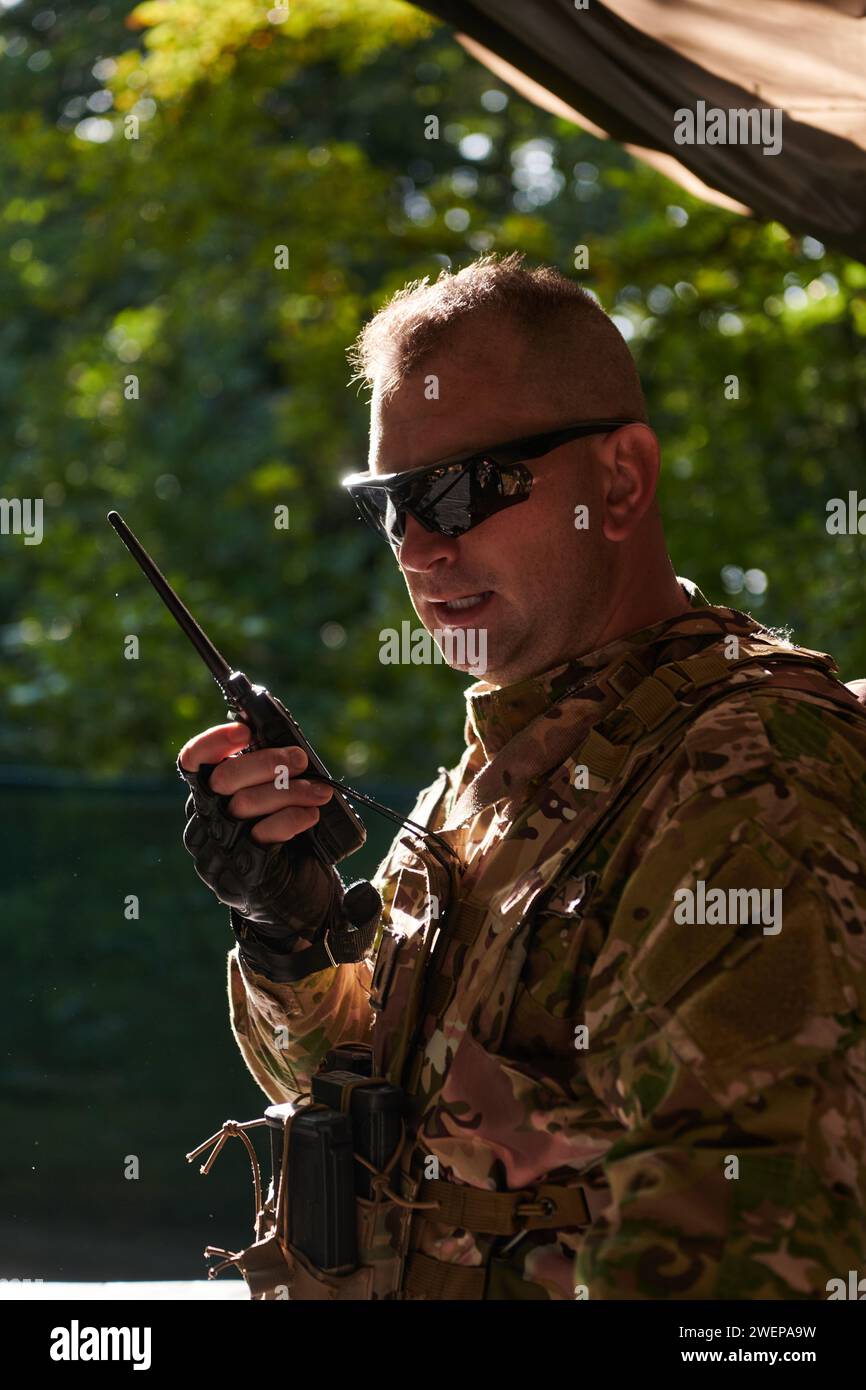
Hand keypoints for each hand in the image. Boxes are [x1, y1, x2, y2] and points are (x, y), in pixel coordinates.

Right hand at [177, 722, 342, 937]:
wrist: (299, 907)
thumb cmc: (288, 843)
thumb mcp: (275, 802)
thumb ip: (270, 774)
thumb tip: (282, 737)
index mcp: (207, 800)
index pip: (193, 764)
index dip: (214, 741)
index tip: (245, 730)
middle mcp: (205, 826)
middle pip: (223, 780)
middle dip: (266, 762)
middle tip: (299, 759)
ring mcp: (220, 854)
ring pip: (244, 805)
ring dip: (290, 790)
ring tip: (321, 791)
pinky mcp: (243, 876)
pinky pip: (263, 836)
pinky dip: (291, 818)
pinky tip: (311, 814)